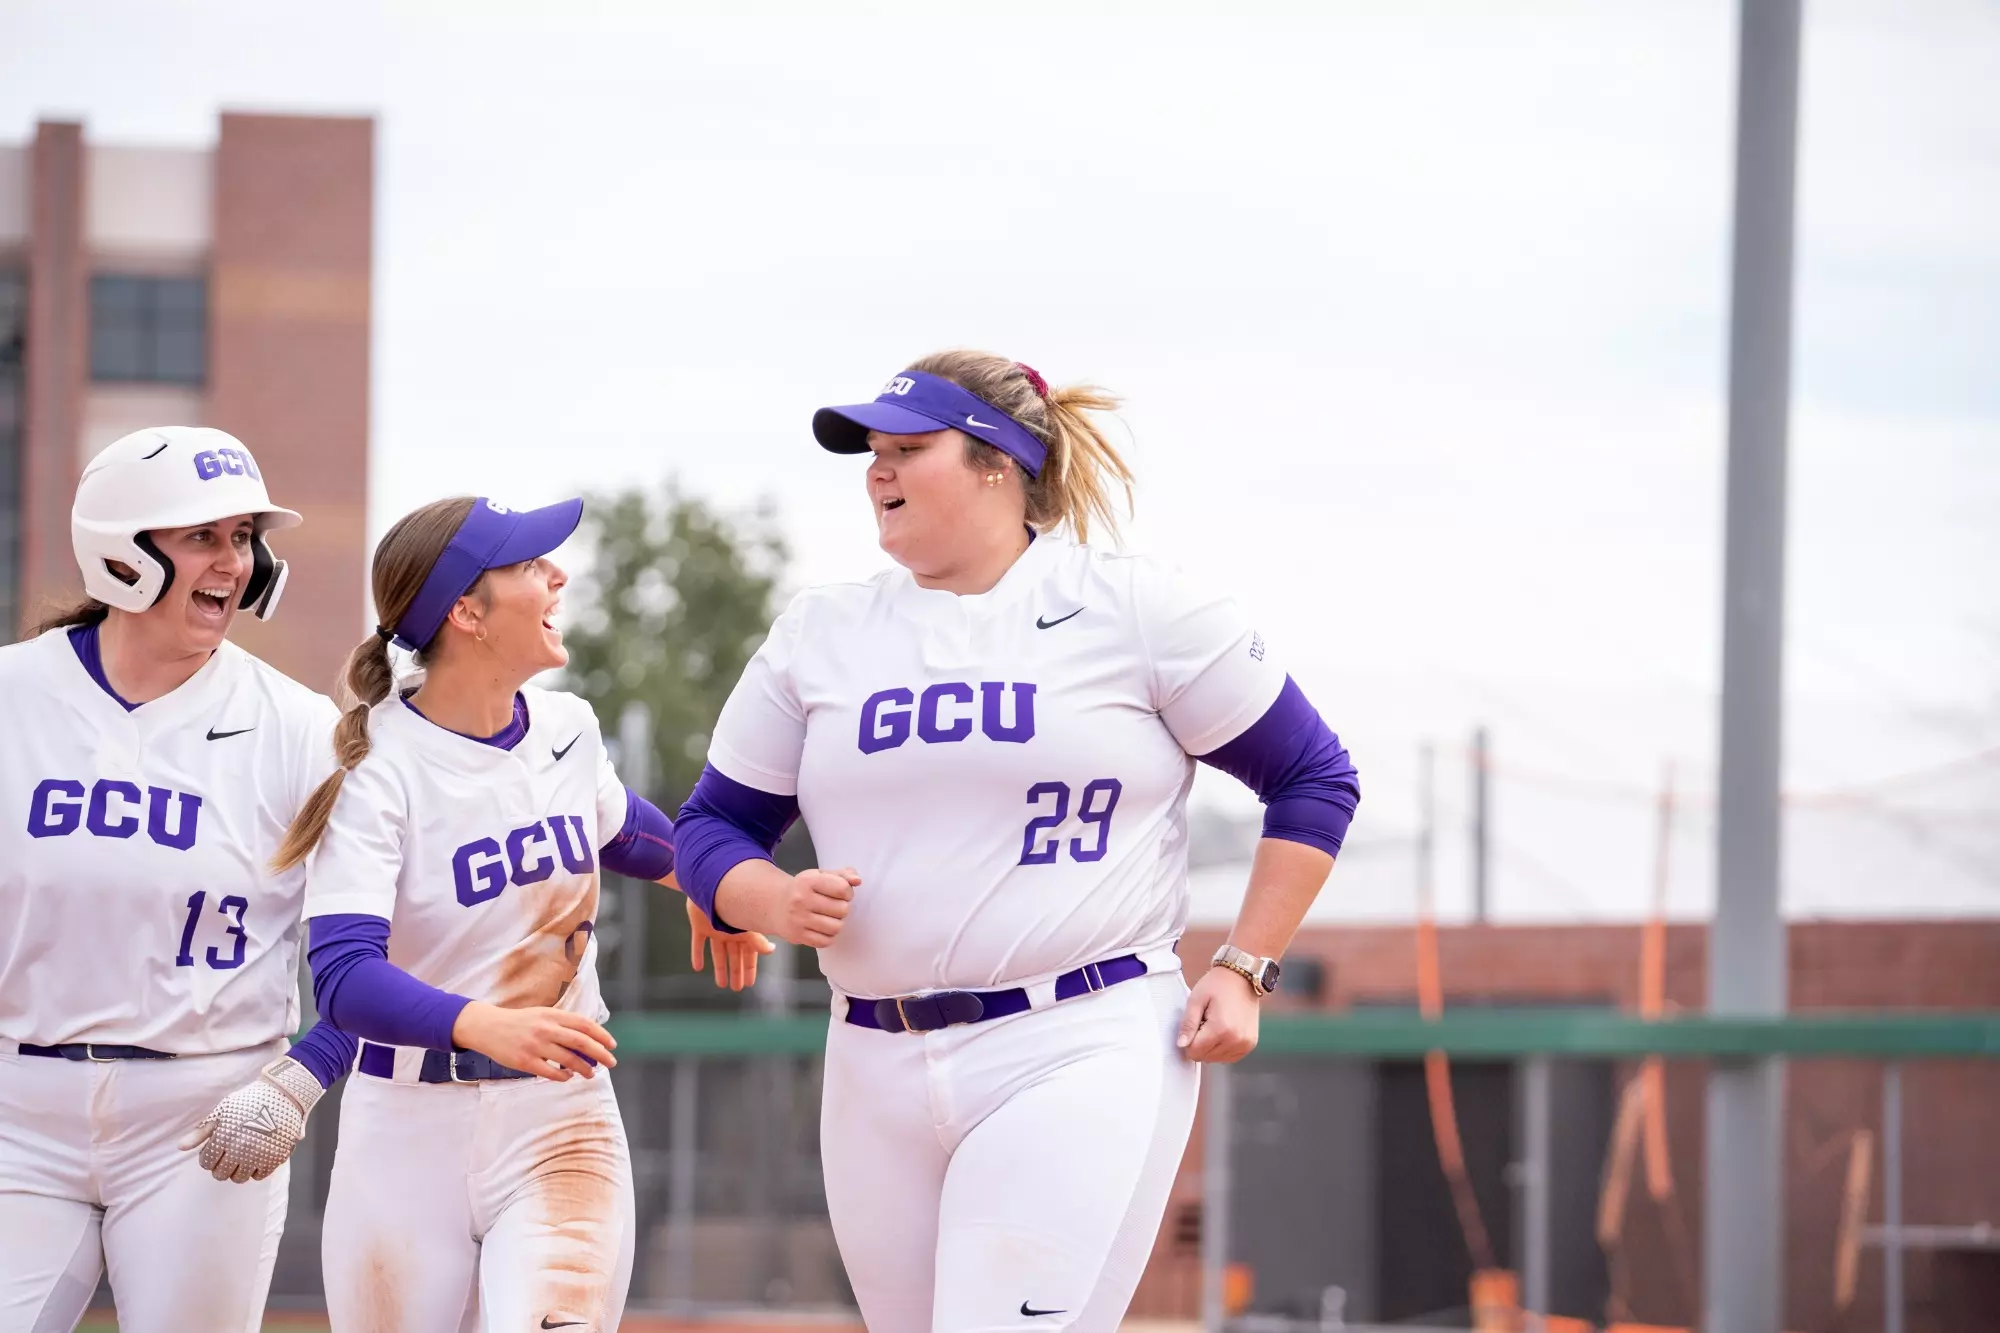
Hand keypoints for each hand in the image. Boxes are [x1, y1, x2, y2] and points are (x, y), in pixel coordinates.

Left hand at [178, 1055, 323, 1182]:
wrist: (284, 1094)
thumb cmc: (249, 1101)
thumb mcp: (222, 1111)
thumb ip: (202, 1132)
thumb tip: (181, 1147)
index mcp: (223, 1137)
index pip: (206, 1163)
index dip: (209, 1157)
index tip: (217, 1149)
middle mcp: (239, 1149)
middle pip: (220, 1174)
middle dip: (221, 1166)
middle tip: (229, 1154)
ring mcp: (257, 1155)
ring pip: (239, 1178)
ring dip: (238, 1171)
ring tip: (243, 1158)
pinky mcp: (274, 1158)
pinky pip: (259, 1176)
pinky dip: (256, 1171)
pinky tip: (258, 1158)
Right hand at [450, 1002, 616, 1081]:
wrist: (488, 1027)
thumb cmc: (520, 1022)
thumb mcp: (543, 1015)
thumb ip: (563, 1024)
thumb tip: (588, 1040)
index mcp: (552, 1015)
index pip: (584, 1024)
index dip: (602, 1035)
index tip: (612, 1045)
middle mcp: (546, 1029)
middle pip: (581, 1042)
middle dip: (600, 1054)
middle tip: (611, 1063)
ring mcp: (535, 1045)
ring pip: (568, 1059)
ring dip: (584, 1068)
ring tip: (591, 1073)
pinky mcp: (525, 1061)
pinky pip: (551, 1072)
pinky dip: (564, 1076)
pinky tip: (568, 1077)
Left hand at [687, 895, 775, 989]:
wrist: (712, 883)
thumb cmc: (735, 902)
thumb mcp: (748, 925)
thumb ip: (758, 939)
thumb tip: (772, 950)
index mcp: (744, 931)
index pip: (749, 954)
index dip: (750, 969)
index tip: (750, 984)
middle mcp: (730, 932)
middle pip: (735, 956)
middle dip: (737, 972)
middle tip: (737, 988)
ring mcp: (715, 929)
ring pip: (718, 953)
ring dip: (720, 968)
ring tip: (721, 984)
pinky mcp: (700, 925)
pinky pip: (698, 943)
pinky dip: (697, 954)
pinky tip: (698, 967)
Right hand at [717, 866, 859, 947]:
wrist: (775, 904)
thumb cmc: (803, 889)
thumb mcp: (820, 875)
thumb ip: (843, 875)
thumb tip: (857, 880)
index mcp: (808, 881)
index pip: (842, 888)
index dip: (848, 892)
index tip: (841, 893)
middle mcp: (801, 900)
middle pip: (842, 909)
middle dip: (842, 908)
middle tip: (833, 906)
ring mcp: (798, 920)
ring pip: (836, 927)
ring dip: (837, 923)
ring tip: (829, 917)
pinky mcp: (797, 936)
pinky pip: (826, 941)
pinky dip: (829, 936)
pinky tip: (822, 927)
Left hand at [1176, 965, 1261, 1062]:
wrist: (1242, 977)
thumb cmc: (1216, 986)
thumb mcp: (1196, 1000)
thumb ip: (1188, 1024)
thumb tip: (1181, 1045)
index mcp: (1221, 1029)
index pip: (1193, 1051)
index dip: (1189, 1039)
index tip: (1196, 1022)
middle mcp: (1236, 1040)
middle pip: (1204, 1057)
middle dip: (1200, 1043)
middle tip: (1206, 1021)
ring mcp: (1245, 1044)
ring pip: (1215, 1059)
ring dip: (1211, 1046)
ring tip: (1216, 1024)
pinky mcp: (1250, 1045)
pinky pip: (1228, 1057)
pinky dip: (1222, 1048)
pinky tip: (1224, 1030)